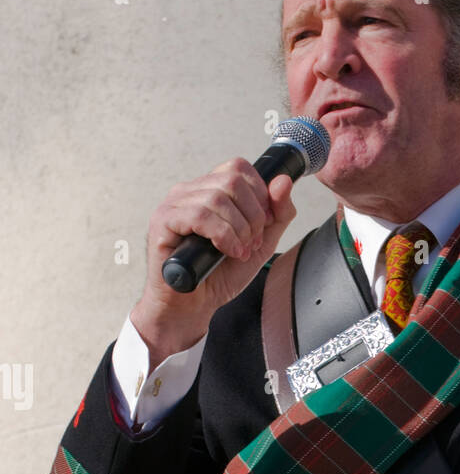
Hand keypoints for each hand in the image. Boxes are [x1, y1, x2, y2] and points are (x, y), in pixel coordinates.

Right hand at [131, 159, 297, 367]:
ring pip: (218, 198)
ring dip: (239, 230)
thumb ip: (277, 214)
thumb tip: (284, 181)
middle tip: (251, 243)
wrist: (193, 306)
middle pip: (233, 180)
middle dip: (253, 216)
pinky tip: (227, 252)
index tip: (263, 225)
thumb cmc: (219, 275)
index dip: (260, 195)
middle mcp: (190, 191)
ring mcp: (174, 204)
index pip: (240, 167)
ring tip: (239, 252)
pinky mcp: (163, 221)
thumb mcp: (261, 244)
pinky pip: (200, 216)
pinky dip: (223, 236)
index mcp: (210, 190)